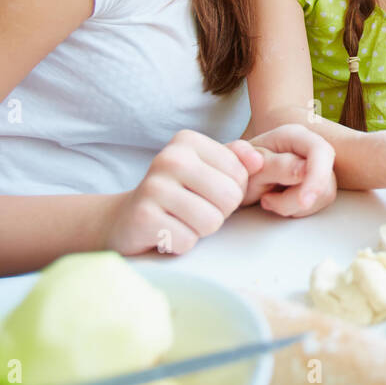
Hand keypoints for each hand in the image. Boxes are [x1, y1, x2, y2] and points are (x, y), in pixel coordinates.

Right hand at [105, 129, 252, 255]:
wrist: (126, 219)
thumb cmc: (178, 195)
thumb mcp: (208, 170)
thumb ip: (237, 159)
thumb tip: (259, 161)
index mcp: (188, 141)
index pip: (240, 174)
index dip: (231, 192)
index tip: (206, 192)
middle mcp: (169, 158)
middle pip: (229, 197)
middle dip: (219, 212)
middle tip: (194, 210)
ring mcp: (154, 187)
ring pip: (211, 221)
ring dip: (200, 230)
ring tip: (180, 220)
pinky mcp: (144, 217)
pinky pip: (188, 241)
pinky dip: (181, 244)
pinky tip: (165, 232)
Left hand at [236, 123, 337, 216]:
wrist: (236, 176)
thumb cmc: (242, 167)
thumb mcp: (250, 167)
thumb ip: (276, 166)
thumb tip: (304, 171)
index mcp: (294, 135)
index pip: (319, 151)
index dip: (317, 176)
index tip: (304, 201)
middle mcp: (309, 149)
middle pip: (325, 177)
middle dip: (296, 198)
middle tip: (266, 200)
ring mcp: (315, 167)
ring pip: (324, 194)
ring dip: (293, 205)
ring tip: (267, 198)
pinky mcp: (317, 184)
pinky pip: (318, 203)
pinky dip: (296, 210)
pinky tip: (277, 202)